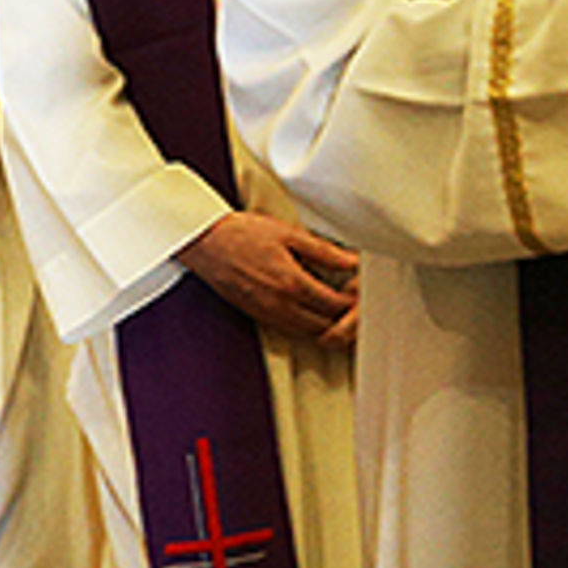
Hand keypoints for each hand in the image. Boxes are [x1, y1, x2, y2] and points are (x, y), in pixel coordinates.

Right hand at [179, 210, 359, 348]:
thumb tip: (351, 261)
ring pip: (311, 334)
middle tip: (360, 306)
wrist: (203, 242)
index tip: (364, 291)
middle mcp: (281, 305)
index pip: (337, 304)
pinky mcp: (258, 316)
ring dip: (331, 328)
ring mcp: (268, 314)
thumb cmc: (240, 234)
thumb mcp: (288, 234)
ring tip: (343, 315)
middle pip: (328, 326)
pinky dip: (310, 329)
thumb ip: (324, 251)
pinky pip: (292, 332)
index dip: (356, 300)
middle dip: (348, 319)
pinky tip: (316, 317)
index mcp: (293, 283)